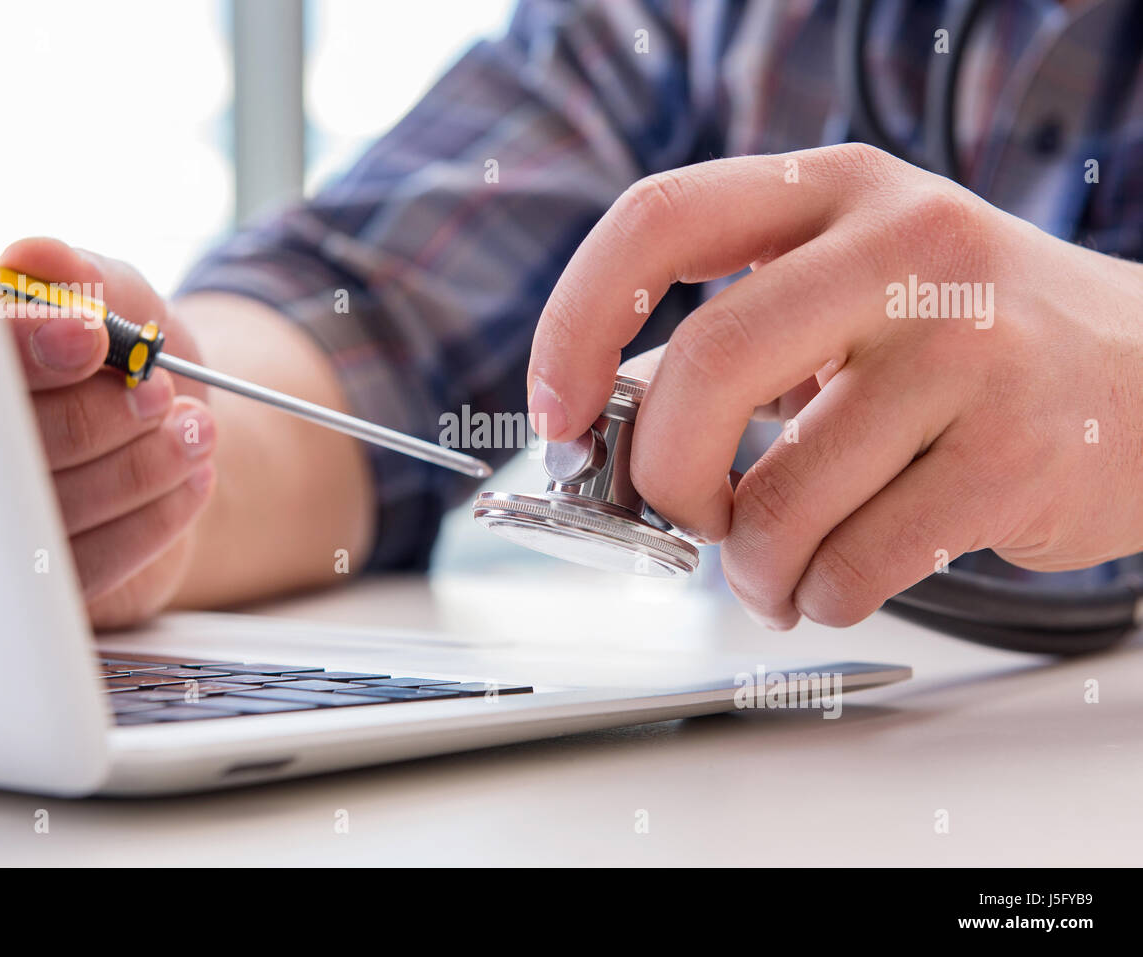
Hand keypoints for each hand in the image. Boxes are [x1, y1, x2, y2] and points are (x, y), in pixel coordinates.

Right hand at [0, 238, 215, 627]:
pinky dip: (155, 518)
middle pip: (11, 444)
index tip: (92, 336)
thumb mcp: (127, 303)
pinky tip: (193, 482)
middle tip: (160, 394)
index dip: (27, 348)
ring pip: (56, 508)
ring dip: (141, 466)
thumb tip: (40, 256)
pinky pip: (91, 565)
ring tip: (196, 432)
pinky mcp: (48, 580)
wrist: (182, 438)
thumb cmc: (135, 365)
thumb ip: (91, 280)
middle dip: (98, 417)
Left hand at [527, 144, 1142, 629]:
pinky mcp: (1018, 454)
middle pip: (706, 368)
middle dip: (665, 475)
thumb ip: (730, 347)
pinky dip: (822, 596)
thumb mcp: (846, 296)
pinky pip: (858, 562)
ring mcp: (972, 346)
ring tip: (775, 569)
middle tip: (681, 515)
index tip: (559, 416)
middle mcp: (905, 248)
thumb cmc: (965, 344)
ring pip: (782, 496)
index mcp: (835, 190)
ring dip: (753, 565)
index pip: (659, 220)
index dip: (575, 323)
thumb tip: (605, 429)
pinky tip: (838, 580)